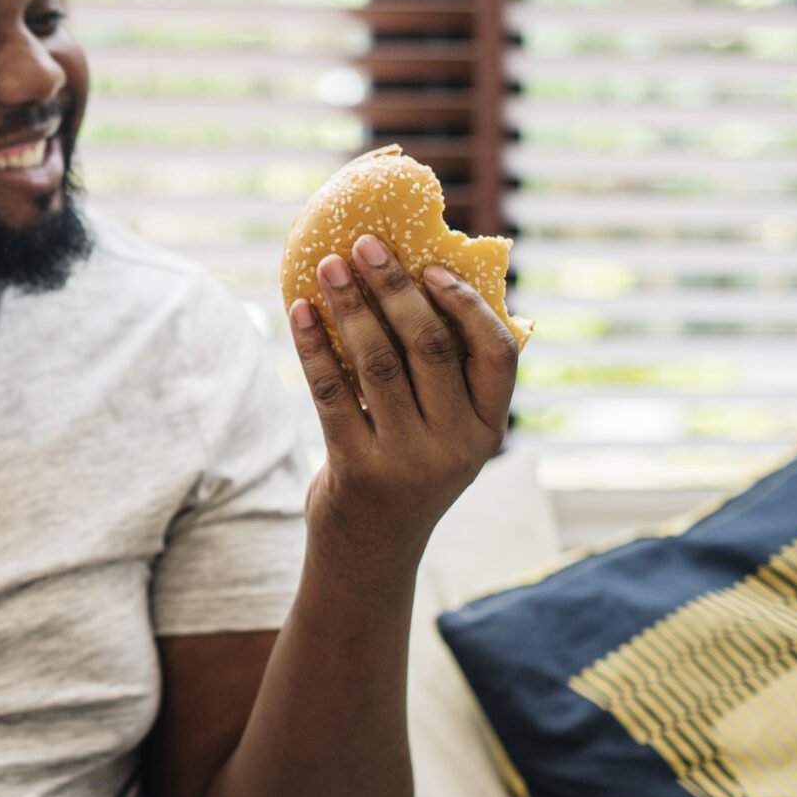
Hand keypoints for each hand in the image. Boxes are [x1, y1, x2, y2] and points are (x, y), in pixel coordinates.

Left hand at [288, 233, 519, 562]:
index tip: (430, 266)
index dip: (466, 303)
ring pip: (377, 362)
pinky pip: (331, 391)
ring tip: (326, 266)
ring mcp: (409, 460)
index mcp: (489, 427)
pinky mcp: (357, 469)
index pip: (499, 352)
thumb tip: (413, 278)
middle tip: (364, 244)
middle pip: (430, 345)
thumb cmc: (407, 469)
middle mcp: (458, 445)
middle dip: (394, 287)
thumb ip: (444, 376)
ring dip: (348, 306)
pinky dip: (312, 345)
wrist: (371, 552)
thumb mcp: (444, 432)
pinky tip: (298, 312)